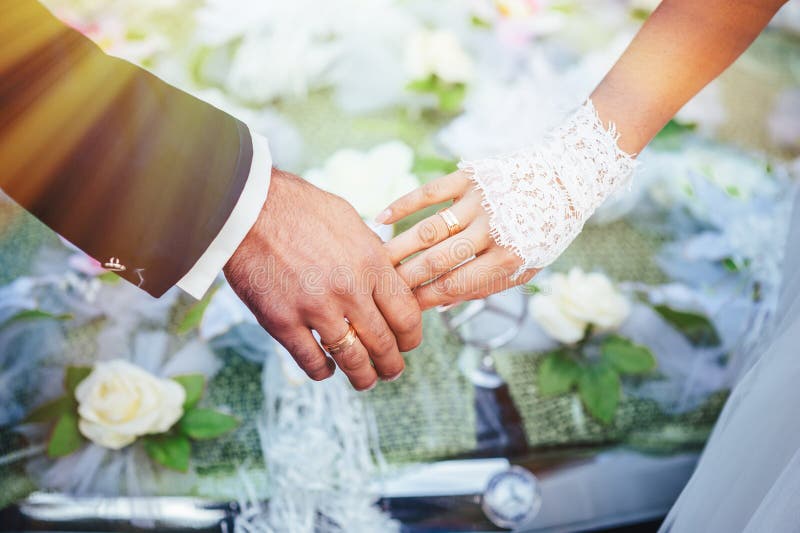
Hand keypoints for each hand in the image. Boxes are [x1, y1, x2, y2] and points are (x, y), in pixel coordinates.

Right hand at [224, 169, 421, 389]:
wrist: (248, 208)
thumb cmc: (300, 208)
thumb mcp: (350, 221)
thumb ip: (371, 252)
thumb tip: (389, 274)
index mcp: (370, 263)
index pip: (406, 315)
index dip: (412, 336)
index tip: (408, 343)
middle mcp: (349, 290)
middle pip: (384, 343)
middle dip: (392, 364)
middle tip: (392, 370)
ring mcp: (315, 308)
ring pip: (353, 360)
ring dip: (364, 376)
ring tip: (366, 380)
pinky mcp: (283, 322)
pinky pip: (312, 362)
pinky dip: (324, 370)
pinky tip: (327, 368)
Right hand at [378, 170, 536, 309]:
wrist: (566, 178)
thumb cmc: (545, 229)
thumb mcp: (527, 267)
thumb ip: (488, 286)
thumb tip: (442, 303)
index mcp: (508, 258)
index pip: (455, 285)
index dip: (425, 298)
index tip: (404, 307)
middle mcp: (491, 230)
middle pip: (436, 260)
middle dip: (405, 278)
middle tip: (381, 289)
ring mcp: (478, 202)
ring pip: (428, 229)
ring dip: (398, 247)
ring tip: (376, 262)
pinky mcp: (469, 178)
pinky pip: (428, 193)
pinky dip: (402, 206)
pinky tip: (380, 219)